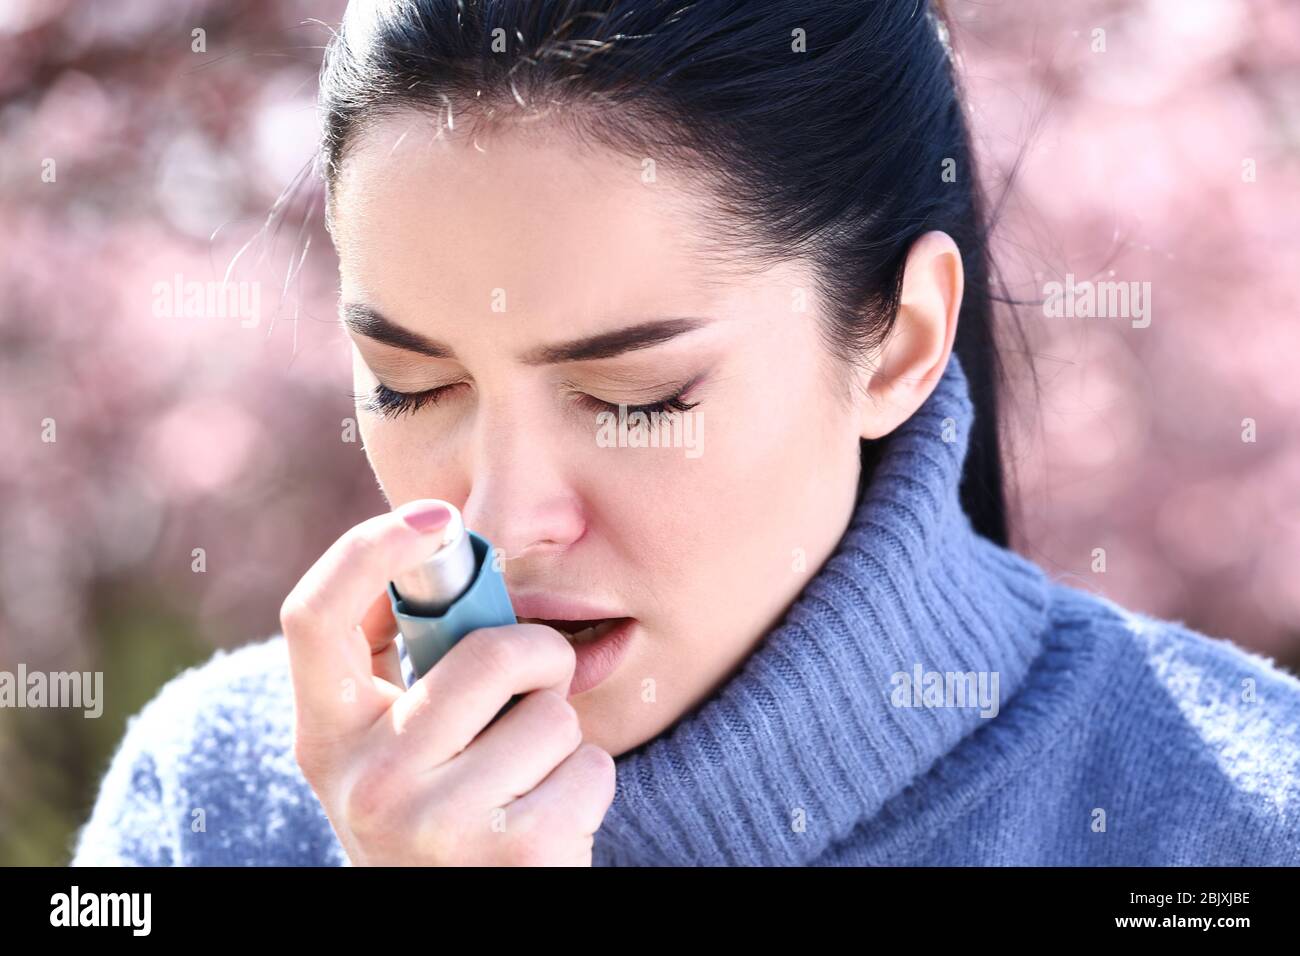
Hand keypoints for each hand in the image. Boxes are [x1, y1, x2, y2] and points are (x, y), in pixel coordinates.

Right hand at [279, 499, 615, 864]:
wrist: (454, 920)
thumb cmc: (440, 807)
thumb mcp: (396, 743)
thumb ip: (411, 663)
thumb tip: (449, 550)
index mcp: (326, 735)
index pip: (314, 618)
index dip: (369, 549)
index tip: (434, 516)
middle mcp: (366, 782)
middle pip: (487, 655)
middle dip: (538, 654)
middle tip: (538, 680)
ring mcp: (433, 824)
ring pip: (550, 713)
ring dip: (559, 733)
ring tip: (524, 775)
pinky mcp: (510, 855)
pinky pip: (589, 766)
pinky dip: (587, 781)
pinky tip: (549, 815)